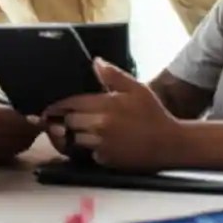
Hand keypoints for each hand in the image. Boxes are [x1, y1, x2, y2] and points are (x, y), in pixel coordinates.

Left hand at [40, 59, 183, 170]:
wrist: (169, 144)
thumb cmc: (153, 113)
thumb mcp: (137, 89)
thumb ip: (113, 75)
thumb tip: (95, 61)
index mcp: (105, 105)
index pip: (71, 104)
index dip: (60, 105)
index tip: (53, 107)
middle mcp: (99, 126)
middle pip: (69, 122)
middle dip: (67, 119)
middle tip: (68, 117)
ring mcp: (101, 145)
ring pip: (74, 139)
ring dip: (75, 134)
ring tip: (81, 130)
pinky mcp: (105, 160)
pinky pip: (87, 153)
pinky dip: (89, 148)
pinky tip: (98, 143)